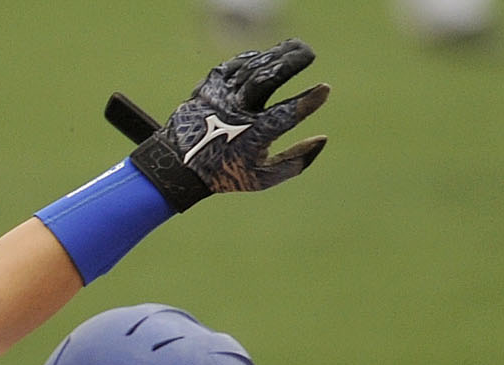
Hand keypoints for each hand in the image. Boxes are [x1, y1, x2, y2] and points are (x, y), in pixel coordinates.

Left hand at [124, 39, 330, 209]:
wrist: (178, 165)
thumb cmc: (226, 172)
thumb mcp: (263, 178)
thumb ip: (295, 161)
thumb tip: (323, 138)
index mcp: (253, 137)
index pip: (286, 114)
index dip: (307, 101)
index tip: (324, 89)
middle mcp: (236, 113)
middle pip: (267, 79)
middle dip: (291, 63)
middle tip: (310, 54)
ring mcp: (221, 97)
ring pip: (252, 68)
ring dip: (276, 55)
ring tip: (296, 48)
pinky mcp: (209, 87)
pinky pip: (233, 66)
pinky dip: (252, 59)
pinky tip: (266, 57)